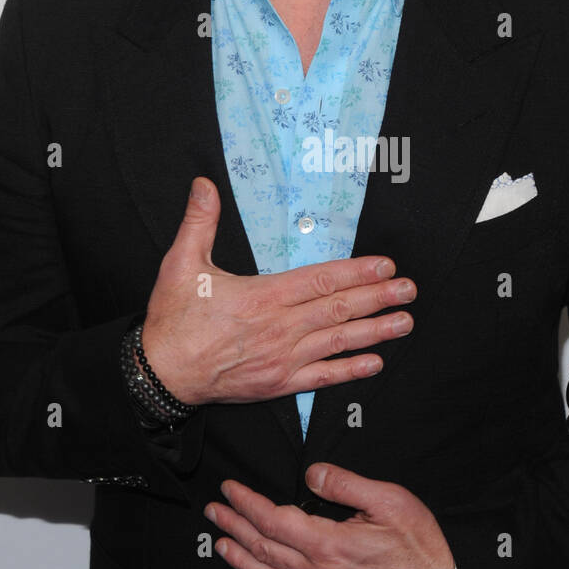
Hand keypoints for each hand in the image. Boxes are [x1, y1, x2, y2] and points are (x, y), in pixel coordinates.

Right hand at [141, 177, 415, 405]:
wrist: (160, 374)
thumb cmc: (173, 320)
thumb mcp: (180, 264)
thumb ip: (199, 223)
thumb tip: (204, 186)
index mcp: (263, 297)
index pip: (320, 280)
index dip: (356, 273)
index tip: (385, 266)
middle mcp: (280, 328)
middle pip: (338, 310)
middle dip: (377, 298)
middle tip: (409, 289)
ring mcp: (282, 359)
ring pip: (338, 342)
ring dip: (375, 331)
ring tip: (404, 321)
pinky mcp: (278, 383)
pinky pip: (322, 377)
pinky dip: (350, 370)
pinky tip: (375, 362)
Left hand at [204, 462, 455, 568]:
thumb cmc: (421, 540)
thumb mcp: (387, 499)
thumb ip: (344, 484)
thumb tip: (311, 474)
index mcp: (329, 544)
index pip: (273, 521)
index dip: (246, 504)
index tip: (229, 490)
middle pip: (264, 550)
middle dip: (235, 528)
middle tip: (213, 513)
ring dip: (242, 561)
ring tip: (221, 546)